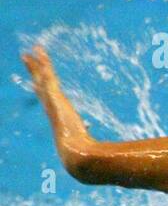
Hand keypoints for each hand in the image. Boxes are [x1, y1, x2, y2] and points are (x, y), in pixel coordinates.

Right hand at [22, 45, 94, 169]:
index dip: (42, 87)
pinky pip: (47, 76)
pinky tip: (40, 52)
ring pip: (42, 78)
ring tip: (31, 51)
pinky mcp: (54, 97)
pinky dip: (43, 64)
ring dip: (36, 64)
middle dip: (33, 71)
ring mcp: (51, 102)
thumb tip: (102, 147)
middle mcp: (51, 108)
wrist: (75, 154)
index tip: (37, 80)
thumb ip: (92, 142)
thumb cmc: (82, 153)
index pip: (48, 98)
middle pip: (40, 85)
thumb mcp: (87, 144)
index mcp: (58, 117)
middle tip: (26, 57)